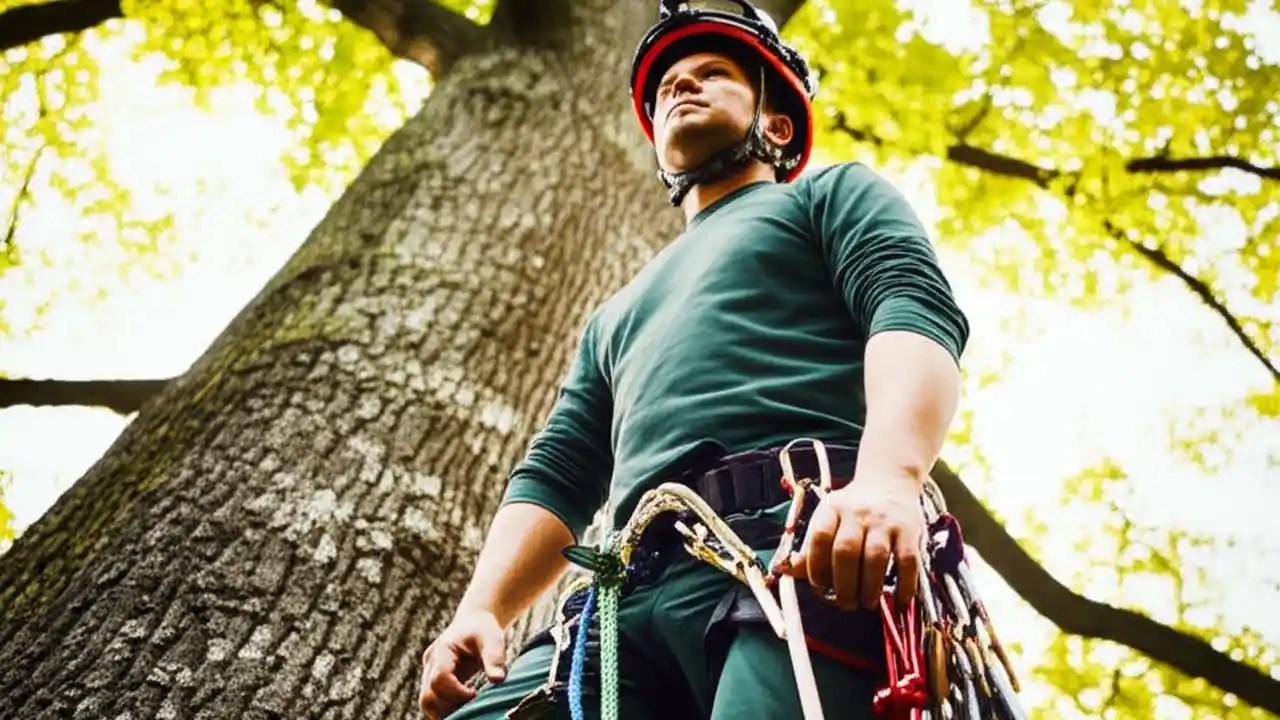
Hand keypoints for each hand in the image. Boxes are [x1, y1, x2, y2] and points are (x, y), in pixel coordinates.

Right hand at [419, 609, 507, 718]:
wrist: (474, 620)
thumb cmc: (485, 629)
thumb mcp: (493, 640)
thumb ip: (494, 659)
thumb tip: (498, 680)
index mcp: (443, 650)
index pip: (439, 679)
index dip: (456, 692)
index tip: (475, 694)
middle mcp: (431, 662)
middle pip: (427, 695)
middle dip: (447, 707)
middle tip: (471, 706)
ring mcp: (430, 671)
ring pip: (426, 702)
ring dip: (445, 711)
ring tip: (468, 708)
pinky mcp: (433, 679)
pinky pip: (433, 700)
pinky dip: (445, 708)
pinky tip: (464, 707)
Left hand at [782, 470, 923, 610]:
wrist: (890, 480)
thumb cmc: (853, 508)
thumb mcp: (827, 518)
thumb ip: (809, 547)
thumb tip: (783, 571)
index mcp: (832, 509)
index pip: (819, 537)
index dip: (815, 566)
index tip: (819, 587)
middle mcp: (857, 513)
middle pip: (846, 551)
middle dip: (843, 584)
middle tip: (844, 604)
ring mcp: (884, 521)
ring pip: (875, 557)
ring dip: (869, 587)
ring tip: (866, 603)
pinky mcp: (909, 530)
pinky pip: (907, 561)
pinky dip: (904, 584)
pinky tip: (899, 601)